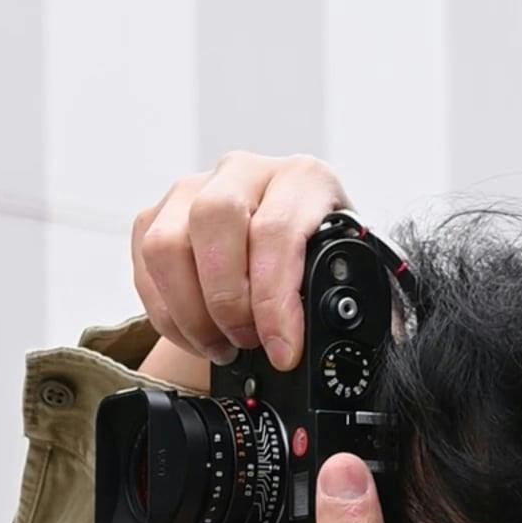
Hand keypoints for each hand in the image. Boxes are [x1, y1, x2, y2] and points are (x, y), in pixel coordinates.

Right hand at [131, 151, 348, 373]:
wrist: (284, 251)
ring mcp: (194, 188)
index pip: (278, 230)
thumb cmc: (320, 263)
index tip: (281, 350)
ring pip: (168, 243)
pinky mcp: (158, 214)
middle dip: (227, 300)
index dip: (274, 300)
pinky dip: (165, 311)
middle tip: (246, 344)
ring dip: (190, 311)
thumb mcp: (351, 277)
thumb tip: (377, 344)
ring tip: (221, 346)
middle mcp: (246, 172)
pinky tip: (196, 334)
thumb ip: (363, 304)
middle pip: (214, 220)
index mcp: (303, 179)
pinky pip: (144, 262)